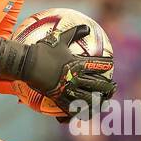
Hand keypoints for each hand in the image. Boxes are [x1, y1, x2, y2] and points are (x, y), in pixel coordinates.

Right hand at [0, 24, 115, 113]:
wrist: (27, 64)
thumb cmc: (42, 50)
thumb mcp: (59, 38)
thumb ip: (74, 32)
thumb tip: (87, 26)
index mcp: (78, 63)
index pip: (98, 65)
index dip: (106, 65)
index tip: (111, 65)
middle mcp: (76, 78)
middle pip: (98, 85)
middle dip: (109, 87)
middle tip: (114, 87)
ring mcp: (69, 89)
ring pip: (89, 99)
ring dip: (99, 102)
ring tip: (104, 103)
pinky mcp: (60, 99)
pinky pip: (73, 108)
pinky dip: (81, 111)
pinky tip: (86, 113)